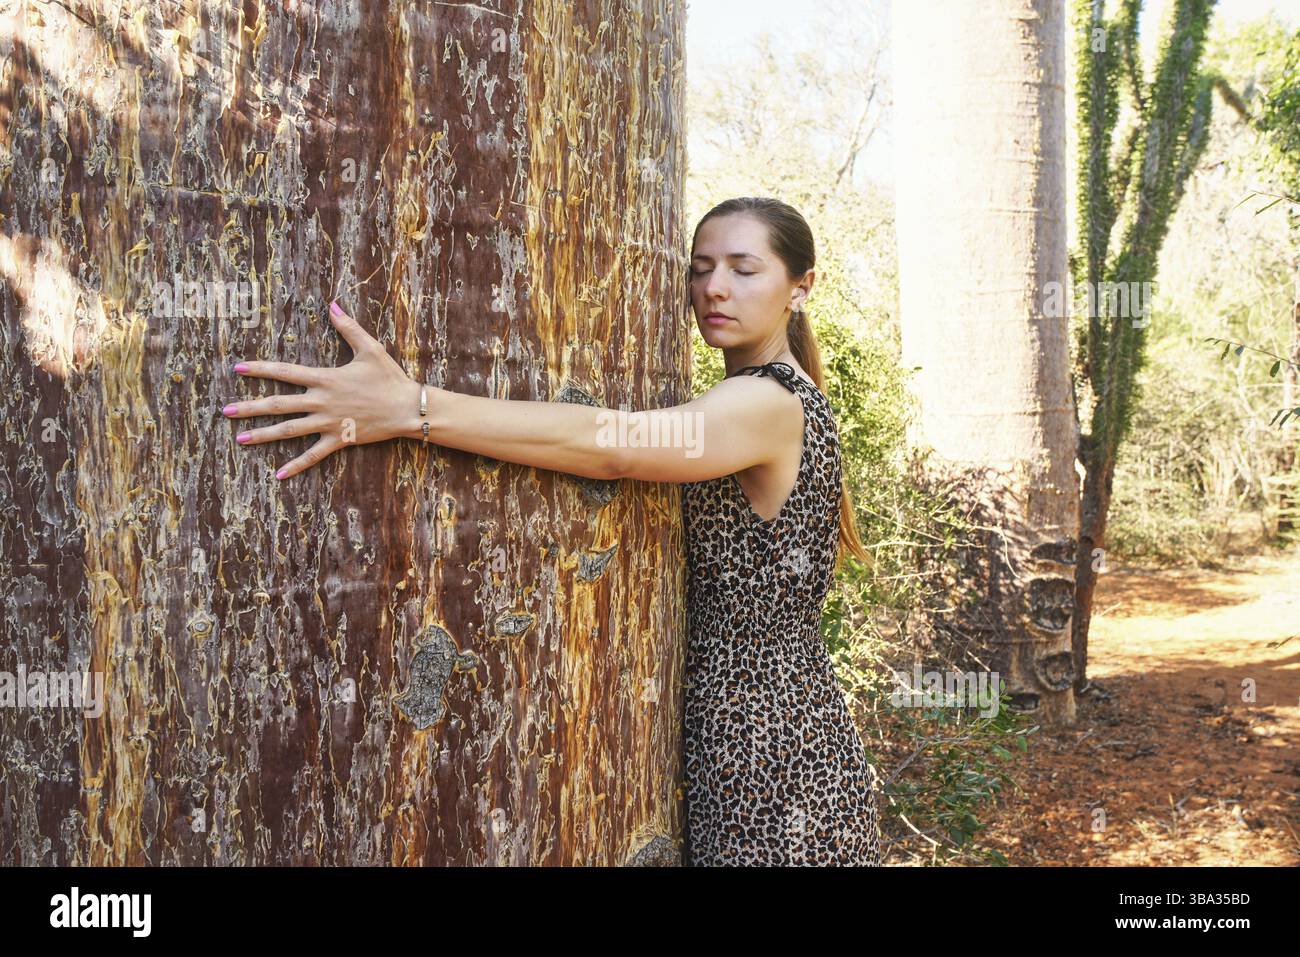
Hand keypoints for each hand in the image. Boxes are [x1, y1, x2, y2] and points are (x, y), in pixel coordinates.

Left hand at [224, 300, 421, 479]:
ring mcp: (329, 422)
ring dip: (263, 435)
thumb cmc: (389, 377)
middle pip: (279, 404)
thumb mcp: (370, 348)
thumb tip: (332, 305)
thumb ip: (348, 327)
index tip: (237, 368)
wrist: (407, 407)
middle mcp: (321, 401)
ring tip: (240, 439)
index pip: (285, 372)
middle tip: (226, 412)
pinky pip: (314, 455)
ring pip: (290, 430)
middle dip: (250, 407)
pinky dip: (296, 465)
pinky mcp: (339, 439)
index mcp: (325, 378)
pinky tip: (278, 474)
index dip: (259, 369)